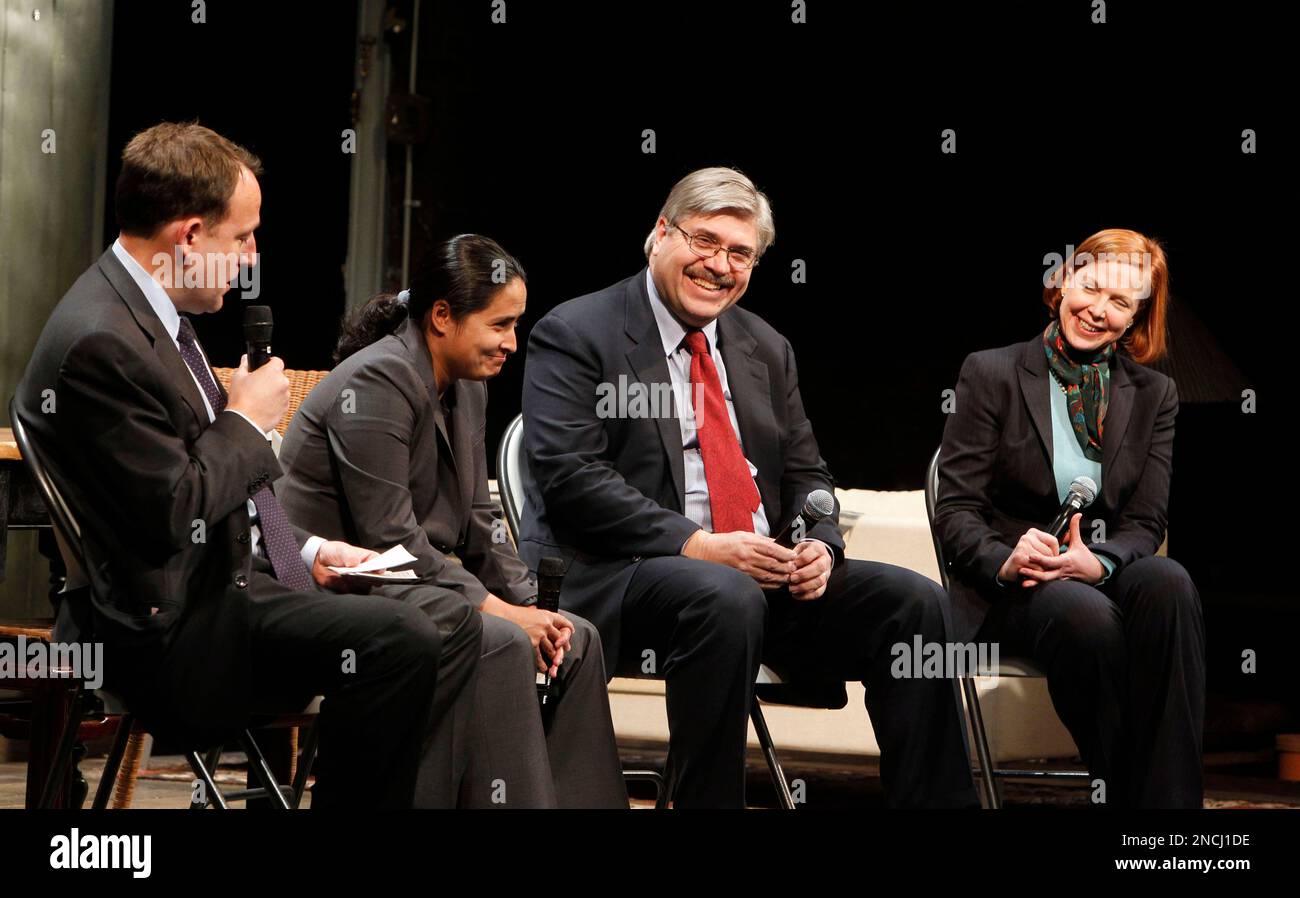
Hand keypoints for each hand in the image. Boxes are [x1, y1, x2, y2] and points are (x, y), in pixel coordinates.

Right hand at [226, 354, 289, 431]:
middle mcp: (282, 383)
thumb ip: (244, 365)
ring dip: (273, 391)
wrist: (245, 421)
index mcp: (272, 372)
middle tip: (257, 385)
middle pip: (279, 376)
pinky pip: (281, 402)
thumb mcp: (238, 377)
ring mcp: (285, 397)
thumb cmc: (241, 399)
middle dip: (270, 379)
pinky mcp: (285, 408)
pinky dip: (274, 402)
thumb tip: (245, 359)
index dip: (270, 363)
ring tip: (258, 397)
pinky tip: (262, 405)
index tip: (264, 367)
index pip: (277, 361)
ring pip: (281, 390)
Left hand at [312, 540, 380, 590]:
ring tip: (349, 577)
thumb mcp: (341, 549)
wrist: (318, 562)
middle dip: (371, 578)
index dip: (381, 568)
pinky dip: (350, 590)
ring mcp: (358, 581)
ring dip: (359, 584)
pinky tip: (343, 583)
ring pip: (365, 587)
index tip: (378, 571)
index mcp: (368, 559)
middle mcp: (366, 572)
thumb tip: (354, 563)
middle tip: (363, 576)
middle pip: (375, 578)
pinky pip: (354, 593)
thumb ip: (348, 555)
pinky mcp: (349, 589)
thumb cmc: (334, 552)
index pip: (379, 564)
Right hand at [482, 594, 573, 675]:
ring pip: (552, 649)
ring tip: (555, 662)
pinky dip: (543, 663)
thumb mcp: (531, 611)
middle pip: (560, 638)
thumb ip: (539, 617)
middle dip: (562, 647)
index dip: (568, 629)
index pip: (563, 622)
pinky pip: (540, 656)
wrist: (502, 615)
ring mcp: (539, 634)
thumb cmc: (513, 613)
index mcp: (546, 615)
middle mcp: (545, 624)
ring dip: (554, 657)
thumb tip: (543, 621)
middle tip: (563, 652)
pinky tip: (544, 667)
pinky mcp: (532, 643)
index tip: (570, 633)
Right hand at [682, 530, 796, 588]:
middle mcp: (747, 556)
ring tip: (789, 577)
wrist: (707, 552)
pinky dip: (771, 584)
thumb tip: (779, 544)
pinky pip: (759, 583)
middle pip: (772, 563)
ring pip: (768, 575)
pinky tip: (777, 584)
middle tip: (795, 568)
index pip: (772, 549)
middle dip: (786, 567)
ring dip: (781, 577)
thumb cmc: (726, 542)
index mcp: (749, 542)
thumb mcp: (744, 535)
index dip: (785, 553)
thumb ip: (762, 540)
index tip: (794, 556)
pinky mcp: (741, 577)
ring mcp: (743, 568)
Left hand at [788, 540, 832, 599]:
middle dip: (803, 575)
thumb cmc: (801, 553)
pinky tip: (796, 595)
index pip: (811, 554)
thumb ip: (792, 556)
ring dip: (804, 586)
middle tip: (791, 578)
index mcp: (818, 548)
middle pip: (819, 567)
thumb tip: (788, 565)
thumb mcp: (797, 549)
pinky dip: (806, 595)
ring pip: (820, 581)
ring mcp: (826, 573)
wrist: (812, 557)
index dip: (800, 561)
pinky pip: (818, 592)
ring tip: (791, 588)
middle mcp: (825, 560)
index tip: (790, 565)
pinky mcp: (824, 584)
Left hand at [999, 515, 1103, 587]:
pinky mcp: (1060, 583)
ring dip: (1034, 582)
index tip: (1030, 555)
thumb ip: (1075, 528)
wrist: (1095, 573)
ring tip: (1022, 581)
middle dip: (1034, 574)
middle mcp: (1062, 571)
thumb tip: (1077, 514)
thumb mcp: (1079, 543)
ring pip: (1046, 582)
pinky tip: (1027, 584)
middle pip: (1047, 575)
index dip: (1040, 559)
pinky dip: (1038, 584)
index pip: (1051, 561)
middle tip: (1021, 569)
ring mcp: (1061, 579)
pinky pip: (1048, 585)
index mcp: (1066, 561)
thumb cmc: (1086, 558)